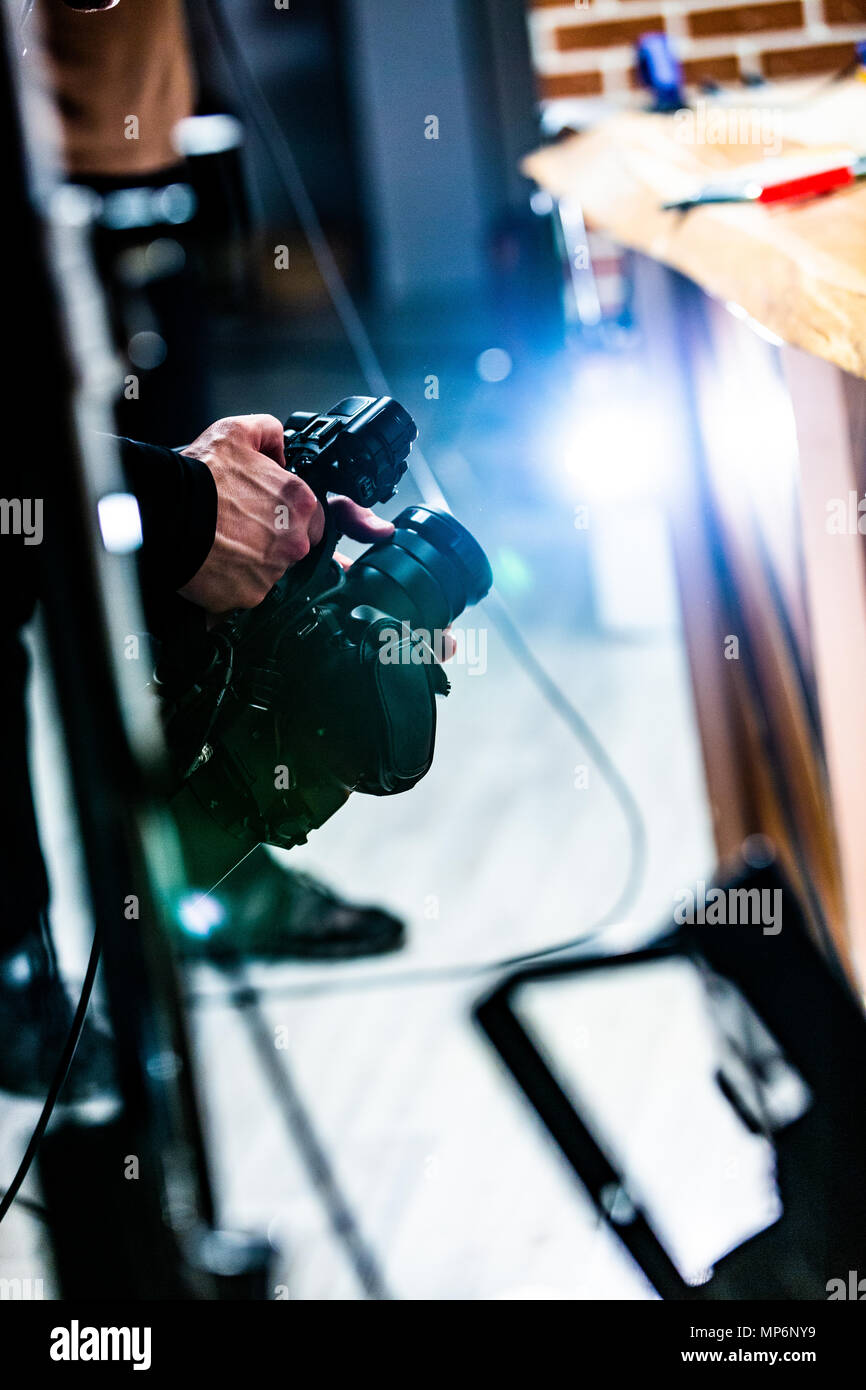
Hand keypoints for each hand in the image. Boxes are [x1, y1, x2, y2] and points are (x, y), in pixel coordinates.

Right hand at [178, 415, 394, 616]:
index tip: (269, 513)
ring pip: (271, 569)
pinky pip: (248, 590)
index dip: (289, 513)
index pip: (313, 516)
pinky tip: (216, 562)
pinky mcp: (251, 594)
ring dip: (253, 560)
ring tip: (224, 543)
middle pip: (294, 546)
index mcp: (299, 503)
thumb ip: (269, 432)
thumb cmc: (198, 476)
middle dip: (273, 539)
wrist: (164, 513)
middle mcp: (294, 540)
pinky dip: (234, 580)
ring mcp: (274, 571)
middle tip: (240, 527)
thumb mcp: (236, 432)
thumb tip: (280, 447)